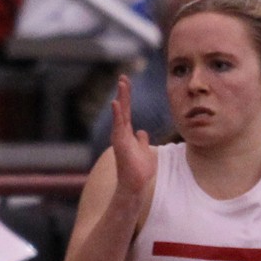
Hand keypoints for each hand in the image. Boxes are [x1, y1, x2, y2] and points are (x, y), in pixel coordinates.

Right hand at [109, 76, 156, 197]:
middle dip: (123, 93)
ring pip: (120, 114)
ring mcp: (120, 137)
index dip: (126, 97)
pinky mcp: (120, 143)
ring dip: (121, 98)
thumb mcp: (144, 151)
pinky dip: (117, 114)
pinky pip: (118, 126)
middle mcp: (121, 133)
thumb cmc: (139, 170)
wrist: (135, 184)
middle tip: (123, 77)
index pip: (126, 111)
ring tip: (122, 83)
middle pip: (122, 109)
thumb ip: (142, 141)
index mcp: (127, 133)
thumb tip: (143, 133)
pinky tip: (116, 102)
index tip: (125, 82)